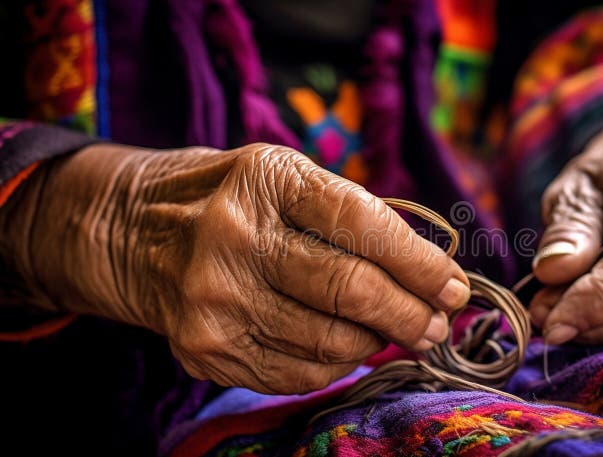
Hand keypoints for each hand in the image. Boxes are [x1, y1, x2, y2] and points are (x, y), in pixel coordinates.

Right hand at [0, 143, 469, 393]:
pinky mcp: (204, 348)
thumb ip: (353, 216)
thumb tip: (431, 274)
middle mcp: (234, 237)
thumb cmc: (233, 200)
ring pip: (331, 341)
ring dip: (380, 342)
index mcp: (265, 180)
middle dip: (412, 313)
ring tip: (400, 333)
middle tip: (437, 322)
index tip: (453, 285)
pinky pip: (298, 373)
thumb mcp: (286, 178)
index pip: (362, 224)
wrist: (135, 232)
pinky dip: (339, 365)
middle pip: (351, 290)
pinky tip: (351, 347)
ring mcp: (214, 298)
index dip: (420, 263)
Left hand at [529, 122, 602, 343]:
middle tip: (538, 316)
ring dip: (594, 331)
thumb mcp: (572, 189)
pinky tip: (568, 318)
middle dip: (590, 322)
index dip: (597, 298)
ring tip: (548, 315)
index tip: (552, 321)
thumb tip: (553, 271)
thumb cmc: (597, 181)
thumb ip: (567, 227)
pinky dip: (602, 330)